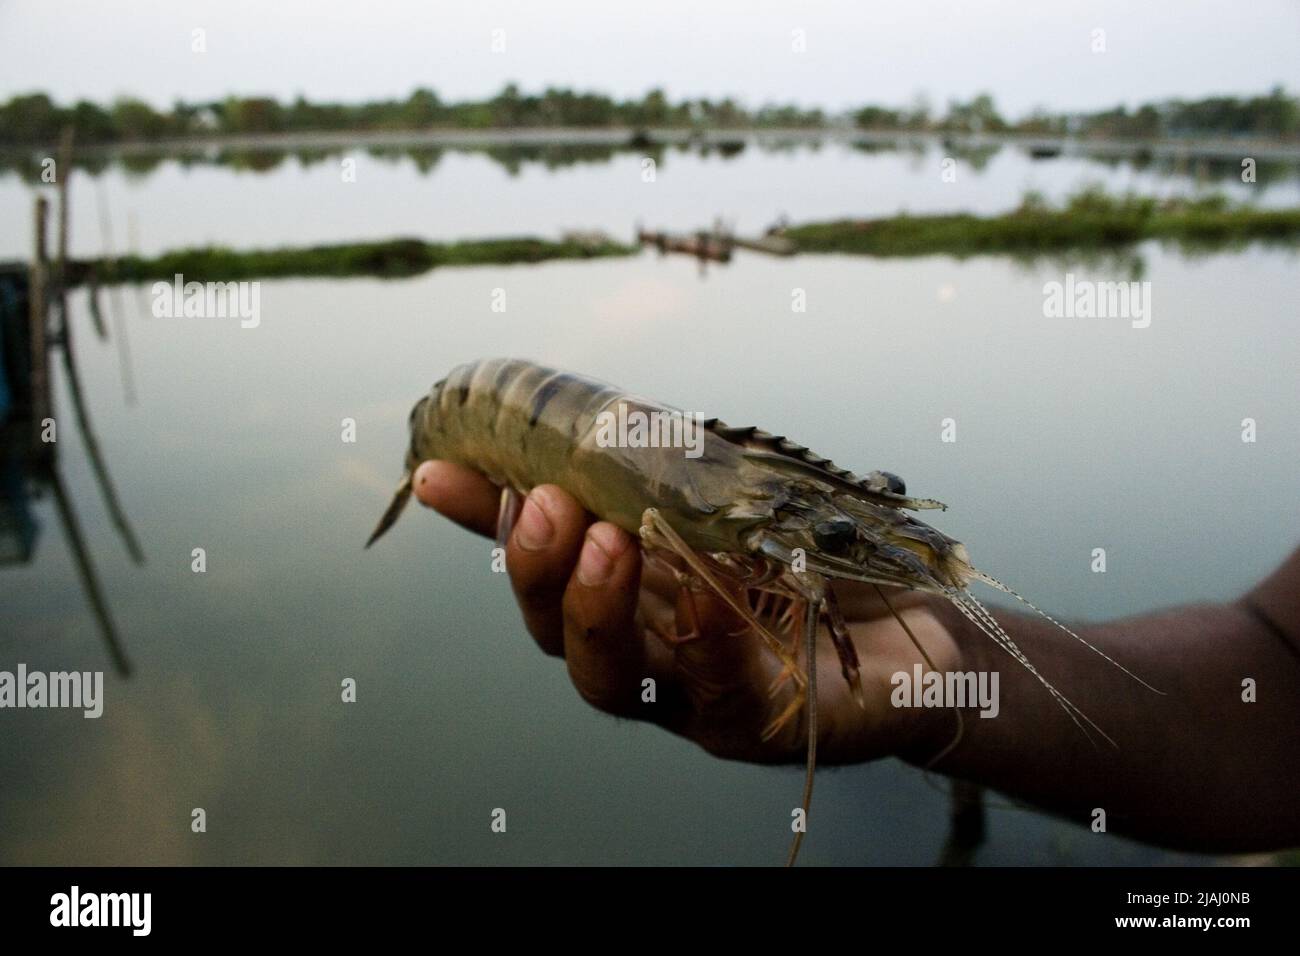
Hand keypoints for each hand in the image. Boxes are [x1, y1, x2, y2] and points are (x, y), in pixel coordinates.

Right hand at [411, 460, 964, 765]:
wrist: (918, 633)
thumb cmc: (821, 566)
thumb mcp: (740, 504)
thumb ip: (672, 475)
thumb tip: (603, 412)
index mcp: (629, 590)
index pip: (539, 558)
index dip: (483, 519)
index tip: (437, 469)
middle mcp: (644, 648)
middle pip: (555, 629)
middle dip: (535, 568)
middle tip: (545, 505)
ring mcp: (692, 694)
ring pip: (610, 675)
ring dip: (595, 608)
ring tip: (607, 542)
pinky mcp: (758, 720)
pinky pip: (719, 684)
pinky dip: (706, 637)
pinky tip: (705, 593)